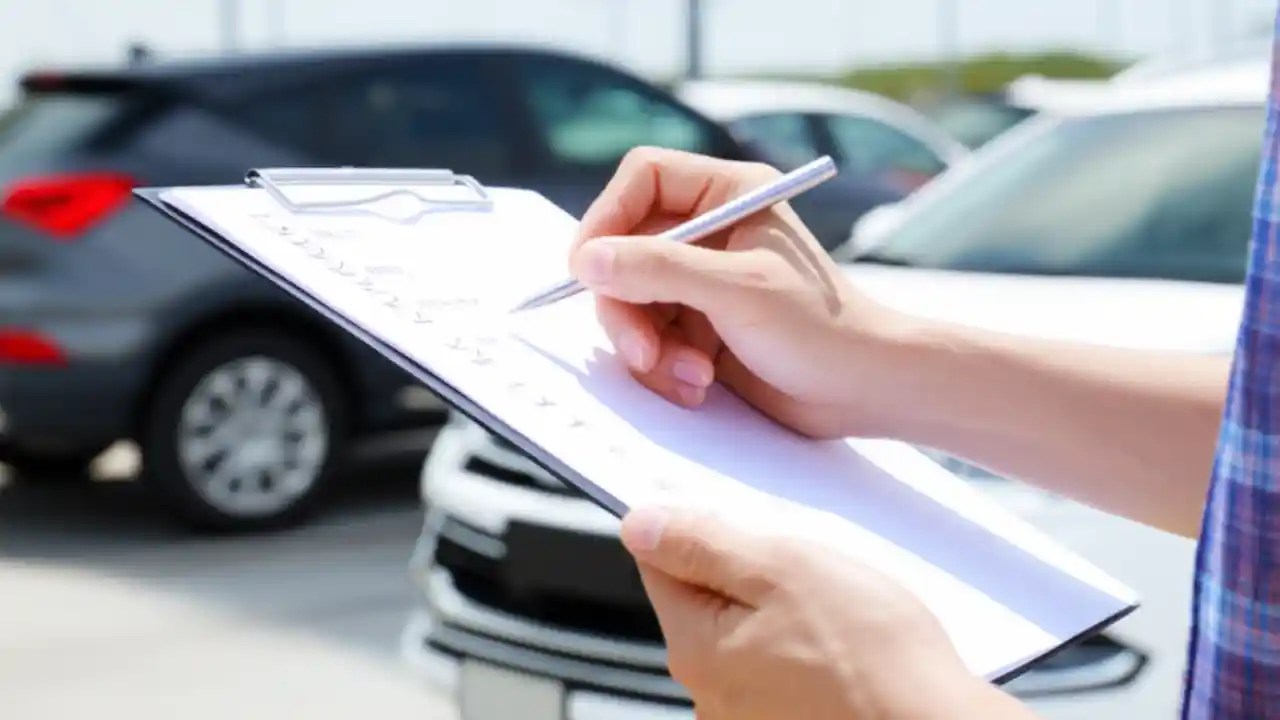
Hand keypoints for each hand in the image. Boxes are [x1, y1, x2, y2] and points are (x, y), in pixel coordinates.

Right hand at [569, 147, 906, 438]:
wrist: (864, 391)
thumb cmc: (820, 328)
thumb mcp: (736, 290)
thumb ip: (658, 269)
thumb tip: (587, 259)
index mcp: (730, 193)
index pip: (643, 179)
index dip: (607, 217)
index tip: (588, 268)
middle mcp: (711, 231)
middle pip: (625, 250)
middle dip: (626, 308)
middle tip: (642, 352)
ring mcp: (702, 282)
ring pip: (631, 302)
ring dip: (647, 348)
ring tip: (690, 377)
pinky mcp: (700, 327)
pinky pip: (649, 339)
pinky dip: (664, 368)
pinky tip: (699, 386)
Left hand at [618, 506, 1030, 719]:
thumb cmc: (874, 654)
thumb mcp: (783, 569)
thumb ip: (703, 544)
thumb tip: (639, 525)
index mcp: (695, 648)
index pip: (660, 562)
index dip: (693, 524)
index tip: (731, 508)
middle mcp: (709, 692)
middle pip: (704, 597)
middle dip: (744, 565)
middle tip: (799, 550)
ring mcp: (748, 714)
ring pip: (745, 628)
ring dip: (777, 603)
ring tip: (832, 596)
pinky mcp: (788, 718)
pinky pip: (778, 661)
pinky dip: (801, 640)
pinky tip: (842, 632)